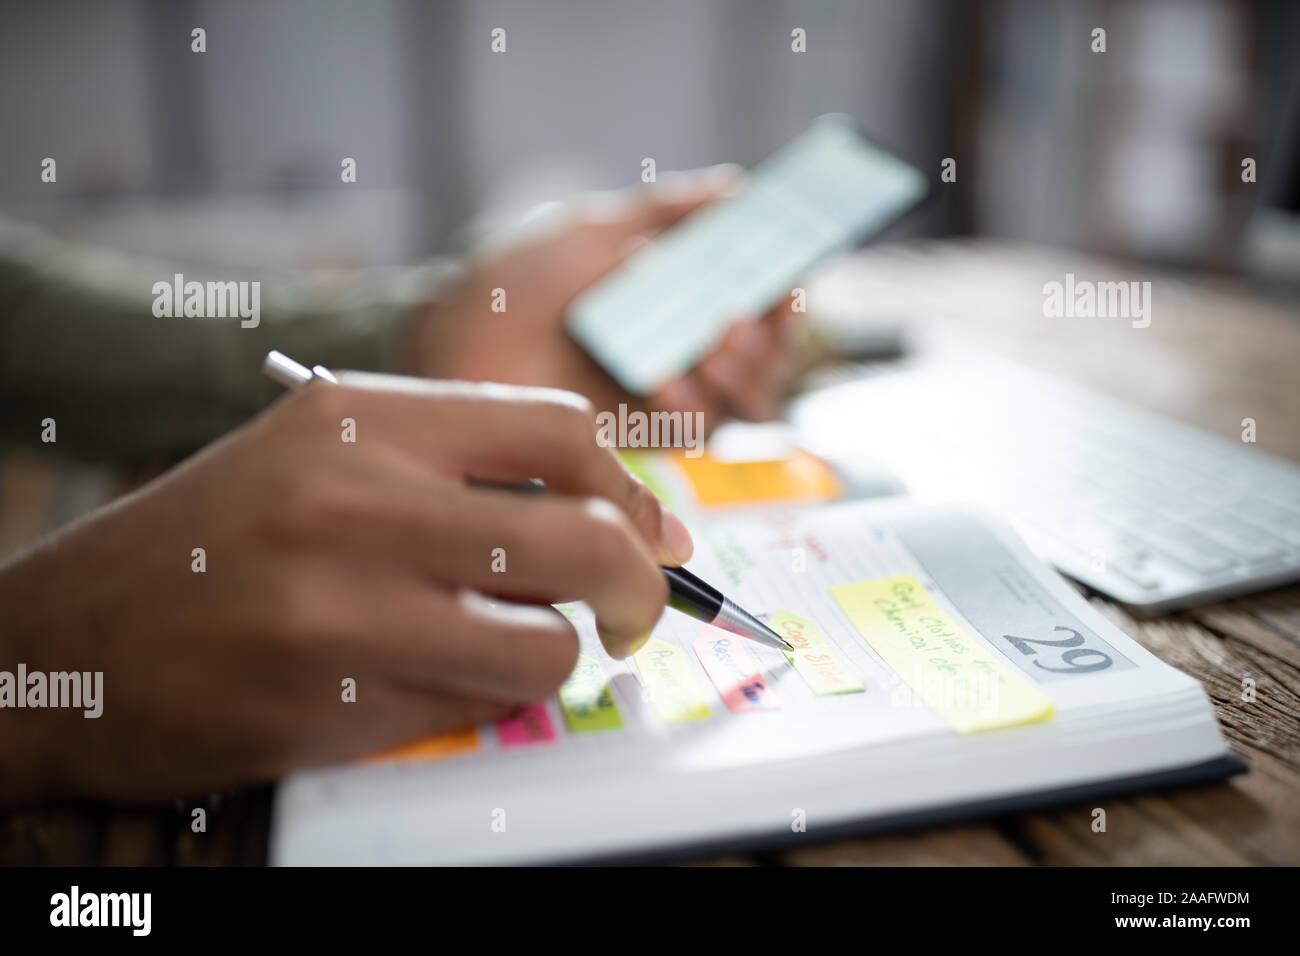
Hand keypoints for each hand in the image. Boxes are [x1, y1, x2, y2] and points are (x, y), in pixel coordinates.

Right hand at [0, 375, 692, 803]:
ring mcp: (341, 608)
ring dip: (554, 657)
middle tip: (634, 613)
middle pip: (586, 537)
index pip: (560, 430)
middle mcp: (356, 500)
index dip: (631, 488)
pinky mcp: (328, 707)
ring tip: (511, 648)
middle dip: (641, 587)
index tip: (650, 531)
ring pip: (547, 643)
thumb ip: (464, 475)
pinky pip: (477, 710)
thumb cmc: (212, 543)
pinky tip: (426, 684)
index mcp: (360, 417)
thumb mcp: (323, 460)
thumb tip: (627, 520)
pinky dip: (481, 702)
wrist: (62, 645)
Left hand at [408, 169, 802, 432]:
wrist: (457, 339)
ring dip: (744, 372)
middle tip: (743, 318)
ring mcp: (664, 397)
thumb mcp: (595, 232)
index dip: (784, 299)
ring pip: (744, 401)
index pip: (761, 304)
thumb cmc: (519, 282)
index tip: (786, 287)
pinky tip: (667, 381)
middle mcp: (683, 350)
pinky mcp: (639, 437)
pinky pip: (696, 430)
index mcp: (680, 298)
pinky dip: (693, 404)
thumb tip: (737, 187)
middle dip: (769, 340)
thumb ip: (666, 212)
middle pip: (766, 359)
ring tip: (713, 343)